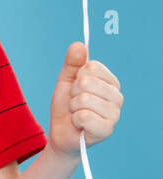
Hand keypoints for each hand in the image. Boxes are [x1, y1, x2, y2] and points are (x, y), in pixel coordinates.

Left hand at [49, 42, 122, 156]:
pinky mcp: (107, 130)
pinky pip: (84, 116)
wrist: (61, 133)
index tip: (76, 88)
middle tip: (74, 104)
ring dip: (73, 107)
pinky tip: (79, 125)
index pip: (92, 67)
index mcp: (111, 83)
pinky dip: (75, 120)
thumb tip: (79, 45)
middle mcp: (117, 97)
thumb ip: (72, 63)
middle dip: (72, 93)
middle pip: (86, 82)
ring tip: (77, 114)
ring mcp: (115, 114)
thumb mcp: (66, 81)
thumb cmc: (66, 107)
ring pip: (83, 99)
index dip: (77, 77)